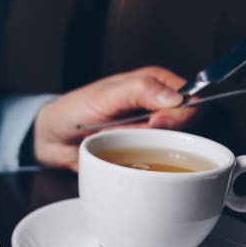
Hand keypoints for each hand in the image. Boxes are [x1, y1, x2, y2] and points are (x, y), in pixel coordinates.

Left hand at [33, 66, 197, 170]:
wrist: (53, 137)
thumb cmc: (75, 109)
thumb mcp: (106, 95)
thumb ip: (140, 90)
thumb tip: (174, 97)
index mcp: (154, 84)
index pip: (191, 96)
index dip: (180, 112)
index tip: (157, 120)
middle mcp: (157, 106)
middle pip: (186, 124)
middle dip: (162, 131)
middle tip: (135, 130)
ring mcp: (150, 131)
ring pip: (171, 144)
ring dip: (146, 146)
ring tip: (121, 138)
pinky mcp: (141, 152)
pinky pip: (155, 162)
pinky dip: (140, 162)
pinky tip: (121, 155)